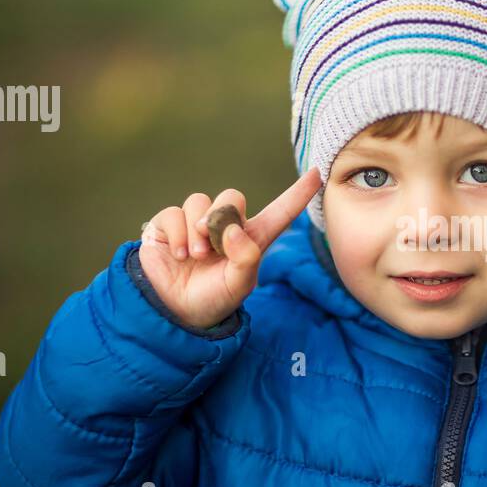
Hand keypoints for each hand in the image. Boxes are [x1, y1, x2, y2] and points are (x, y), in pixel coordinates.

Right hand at [137, 167, 321, 328]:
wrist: (174, 312)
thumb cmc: (213, 299)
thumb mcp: (238, 285)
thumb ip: (245, 258)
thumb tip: (233, 228)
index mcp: (250, 240)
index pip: (278, 212)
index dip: (297, 194)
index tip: (317, 173)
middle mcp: (224, 227)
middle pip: (231, 197)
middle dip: (223, 216)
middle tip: (213, 247)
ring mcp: (195, 224)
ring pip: (199, 201)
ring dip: (198, 229)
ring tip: (196, 256)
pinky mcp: (169, 226)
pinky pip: (173, 213)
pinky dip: (177, 233)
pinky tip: (179, 256)